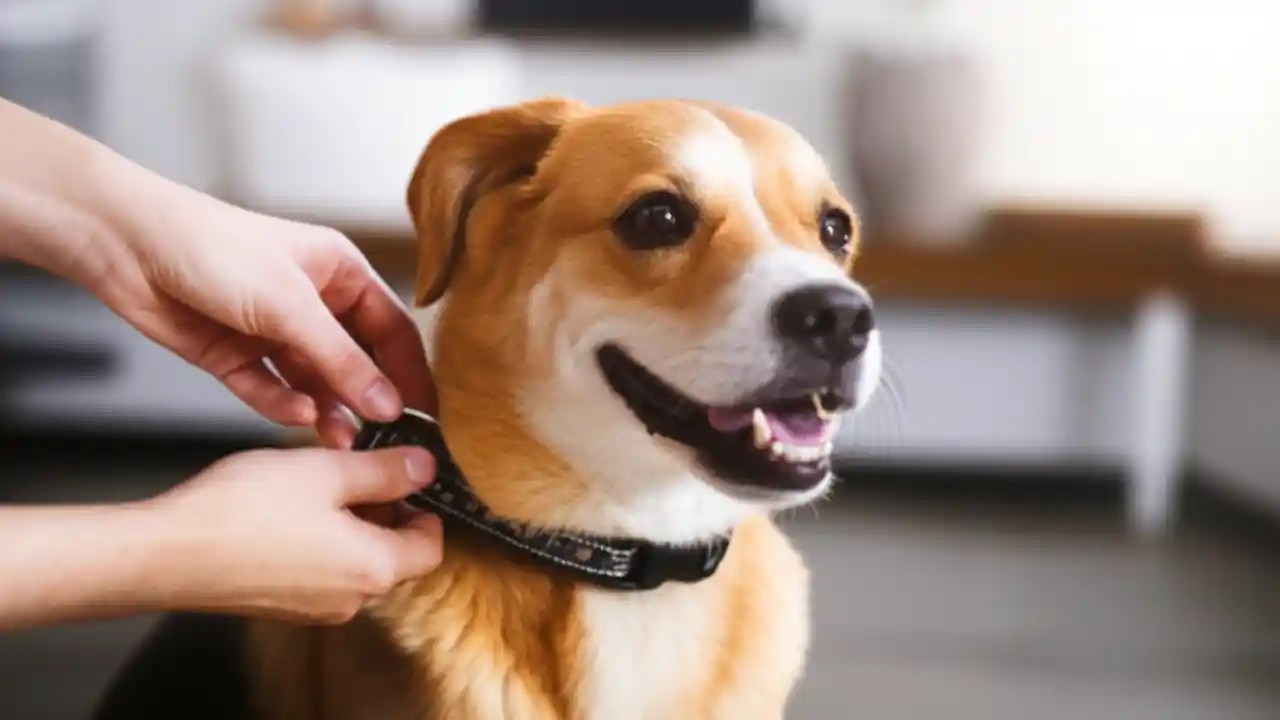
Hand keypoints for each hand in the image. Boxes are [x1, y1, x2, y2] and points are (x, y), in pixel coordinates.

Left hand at [95, 191, 433, 446]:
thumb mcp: (290, 305)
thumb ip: (341, 360)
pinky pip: (271, 391)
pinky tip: (296, 414)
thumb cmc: (212, 248)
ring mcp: (273, 333)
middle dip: (369, 399)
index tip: (425, 416)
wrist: (126, 246)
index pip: (392, 330)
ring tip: (341, 440)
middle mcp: (312, 304)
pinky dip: (283, 405)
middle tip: (385, 440)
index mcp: (339, 273)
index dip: (409, 372)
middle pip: (357, 362)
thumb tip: (389, 404)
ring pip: (315, 384)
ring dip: (329, 411)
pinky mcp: (236, 357)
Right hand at [146, 446, 441, 623]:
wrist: (166, 554)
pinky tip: (286, 510)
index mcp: (375, 568)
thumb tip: (424, 468)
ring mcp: (314, 608)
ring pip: (354, 562)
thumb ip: (384, 471)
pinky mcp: (281, 606)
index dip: (426, 508)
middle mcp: (351, 599)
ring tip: (315, 484)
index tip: (407, 477)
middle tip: (357, 470)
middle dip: (384, 512)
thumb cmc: (243, 511)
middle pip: (394, 555)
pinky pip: (319, 573)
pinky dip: (317, 542)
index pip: (431, 546)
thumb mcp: (327, 471)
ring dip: (348, 524)